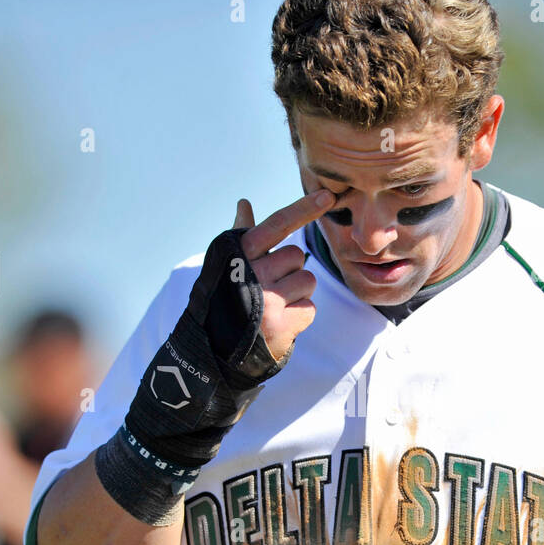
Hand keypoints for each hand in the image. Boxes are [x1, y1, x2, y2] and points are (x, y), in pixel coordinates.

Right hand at [233, 188, 333, 361]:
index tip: (329, 196)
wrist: (214, 349)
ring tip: (274, 306)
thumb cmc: (226, 299)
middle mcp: (250, 274)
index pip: (277, 225)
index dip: (304, 208)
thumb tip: (244, 203)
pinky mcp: (279, 325)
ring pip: (307, 281)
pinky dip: (300, 317)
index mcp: (238, 254)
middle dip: (290, 271)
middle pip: (297, 255)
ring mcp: (265, 300)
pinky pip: (310, 308)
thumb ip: (243, 236)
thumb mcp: (228, 265)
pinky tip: (280, 323)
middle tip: (269, 289)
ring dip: (297, 294)